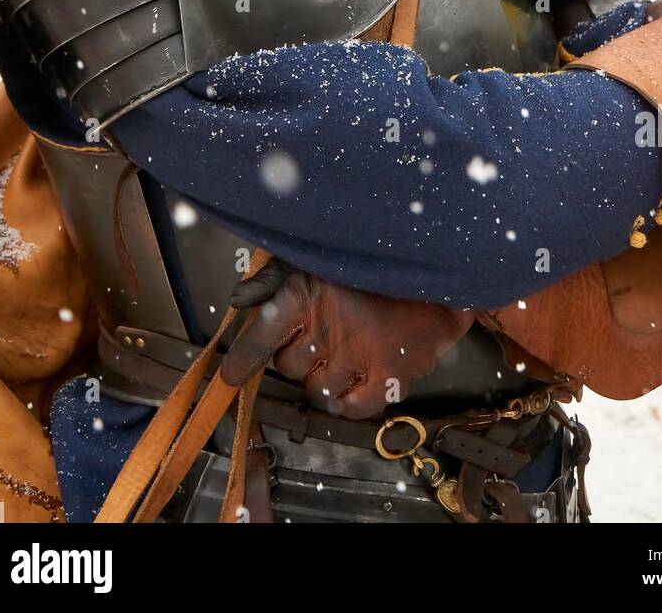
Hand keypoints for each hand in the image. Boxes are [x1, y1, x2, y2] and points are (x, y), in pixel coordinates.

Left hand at [220, 258, 474, 417]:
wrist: (432, 263)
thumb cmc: (368, 257)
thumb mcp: (313, 255)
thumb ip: (272, 278)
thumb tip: (238, 300)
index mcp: (305, 294)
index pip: (260, 336)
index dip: (242, 360)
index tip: (229, 377)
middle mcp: (327, 328)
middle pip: (289, 366)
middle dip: (295, 355)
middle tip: (314, 338)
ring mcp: (359, 354)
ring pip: (318, 387)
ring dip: (322, 375)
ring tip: (340, 352)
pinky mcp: (390, 373)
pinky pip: (354, 406)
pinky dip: (348, 400)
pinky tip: (351, 382)